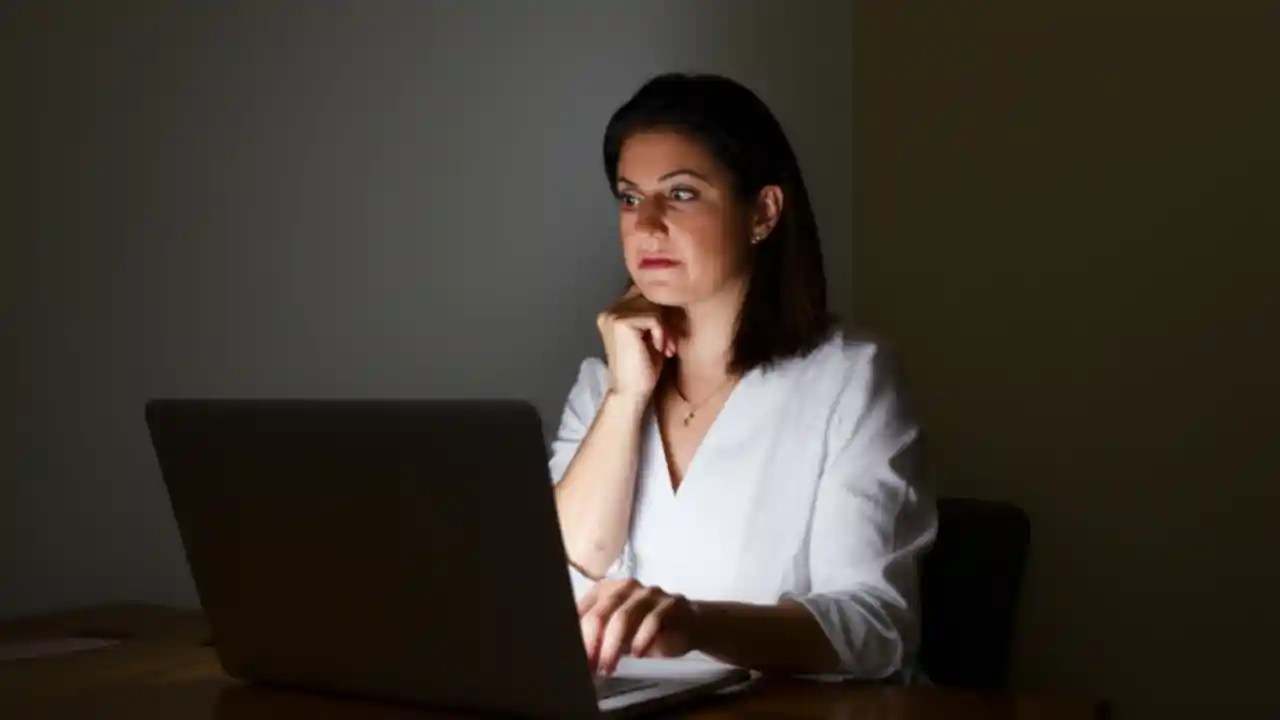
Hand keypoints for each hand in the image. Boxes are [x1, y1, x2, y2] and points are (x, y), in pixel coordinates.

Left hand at [578, 579, 695, 675]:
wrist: (689, 624)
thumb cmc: (647, 628)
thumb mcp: (618, 632)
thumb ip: (598, 638)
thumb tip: (575, 654)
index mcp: (608, 590)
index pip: (585, 609)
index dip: (577, 634)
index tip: (574, 656)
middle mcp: (626, 587)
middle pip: (601, 613)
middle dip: (592, 643)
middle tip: (590, 665)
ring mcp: (648, 593)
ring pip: (623, 617)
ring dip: (612, 647)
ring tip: (609, 667)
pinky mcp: (669, 603)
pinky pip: (651, 621)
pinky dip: (640, 640)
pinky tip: (636, 654)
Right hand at [595, 285, 676, 401]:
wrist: (630, 395)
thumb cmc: (643, 369)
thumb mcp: (650, 334)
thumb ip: (652, 314)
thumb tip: (669, 294)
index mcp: (612, 313)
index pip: (642, 292)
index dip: (659, 309)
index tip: (666, 335)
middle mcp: (609, 311)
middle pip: (649, 296)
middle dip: (664, 319)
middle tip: (668, 344)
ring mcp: (612, 315)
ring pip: (653, 306)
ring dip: (665, 328)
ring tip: (665, 348)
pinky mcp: (620, 323)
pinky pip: (654, 317)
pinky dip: (661, 334)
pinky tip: (659, 349)